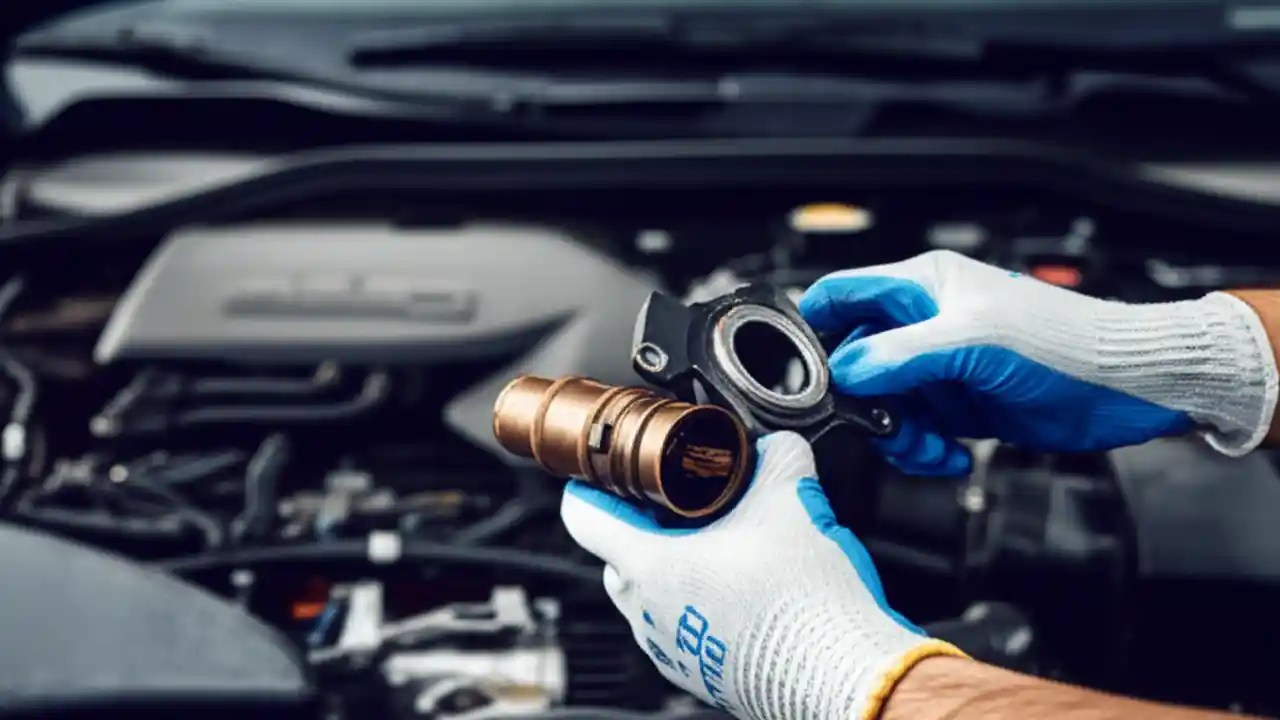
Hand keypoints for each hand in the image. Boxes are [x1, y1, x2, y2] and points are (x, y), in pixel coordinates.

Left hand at [560, 431, 963, 719]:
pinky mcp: (703, 673)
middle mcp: (647, 613)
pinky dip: (705, 602)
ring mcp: (672, 649)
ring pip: (654, 592)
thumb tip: (772, 444)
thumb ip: (773, 454)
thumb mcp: (789, 496)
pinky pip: (686, 625)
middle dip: (651, 522)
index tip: (616, 468)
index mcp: (648, 565)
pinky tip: (750, 590)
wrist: (840, 673)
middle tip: (694, 503)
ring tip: (731, 546)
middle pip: (620, 552)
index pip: (583, 513)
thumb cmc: (802, 601)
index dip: (596, 480)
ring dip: (680, 565)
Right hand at [798, 250, 1276, 474]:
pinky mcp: (961, 405)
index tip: (809, 373)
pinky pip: (918, 430)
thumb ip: (898, 355)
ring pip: (885, 403)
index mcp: (921, 286)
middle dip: (864, 400)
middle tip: (885, 424)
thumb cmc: (1063, 342)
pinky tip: (951, 455)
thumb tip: (845, 372)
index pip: (842, 296)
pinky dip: (925, 450)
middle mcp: (925, 323)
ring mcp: (943, 367)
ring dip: (898, 434)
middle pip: (857, 361)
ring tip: (928, 447)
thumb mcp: (970, 342)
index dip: (816, 330)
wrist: (1125, 387)